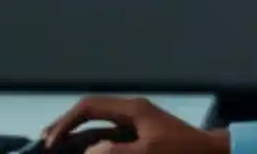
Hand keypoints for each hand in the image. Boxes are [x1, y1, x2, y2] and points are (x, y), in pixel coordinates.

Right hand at [41, 95, 230, 153]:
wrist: (211, 152)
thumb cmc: (182, 151)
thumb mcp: (149, 153)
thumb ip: (116, 152)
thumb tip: (89, 152)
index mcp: (132, 108)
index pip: (89, 107)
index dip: (66, 122)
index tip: (51, 141)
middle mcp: (131, 109)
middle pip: (90, 110)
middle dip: (66, 123)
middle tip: (45, 141)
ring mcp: (136, 120)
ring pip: (98, 120)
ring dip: (77, 130)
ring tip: (57, 143)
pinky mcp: (140, 131)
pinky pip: (109, 130)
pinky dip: (92, 137)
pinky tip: (84, 149)